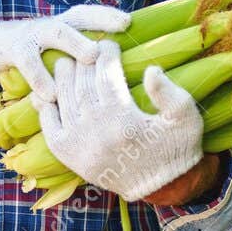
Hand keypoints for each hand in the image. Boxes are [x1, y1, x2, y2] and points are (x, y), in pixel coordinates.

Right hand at [0, 4, 129, 101]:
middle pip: (76, 17)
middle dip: (100, 20)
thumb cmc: (15, 60)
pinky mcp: (9, 48)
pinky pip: (27, 61)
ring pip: (55, 32)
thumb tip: (97, 78)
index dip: (106, 15)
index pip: (85, 15)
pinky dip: (40, 77)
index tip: (128, 21)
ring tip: (92, 57)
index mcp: (56, 27)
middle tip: (121, 28)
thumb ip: (66, 63)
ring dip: (75, 42)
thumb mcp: (44, 56)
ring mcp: (28, 34)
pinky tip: (51, 94)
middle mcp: (45, 26)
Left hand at [32, 39, 204, 200]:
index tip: (109, 43)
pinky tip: (47, 93)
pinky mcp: (69, 156)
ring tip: (67, 62)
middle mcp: (97, 132)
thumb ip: (170, 94)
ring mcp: (79, 145)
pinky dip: (46, 108)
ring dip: (63, 79)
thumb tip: (151, 69)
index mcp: (124, 121)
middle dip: (83, 62)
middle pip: (82, 85)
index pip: (107, 76)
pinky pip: (50, 127)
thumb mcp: (185, 119)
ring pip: (64, 101)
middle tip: (86, 48)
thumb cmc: (176, 149)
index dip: (106, 55)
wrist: (161, 187)